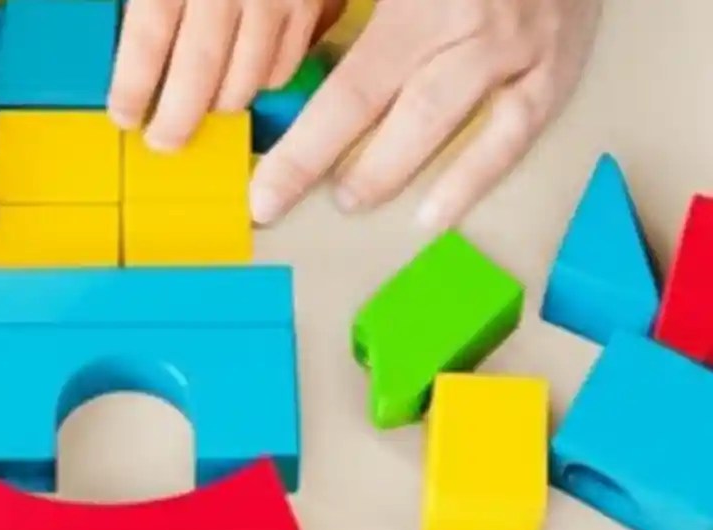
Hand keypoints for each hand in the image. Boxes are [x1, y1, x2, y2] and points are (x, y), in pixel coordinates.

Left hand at [108, 0, 345, 149]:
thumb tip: (97, 18)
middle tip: (163, 140)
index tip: (123, 115)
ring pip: (249, 75)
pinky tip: (247, 78)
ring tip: (203, 113)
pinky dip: (267, 75)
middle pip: (201, 74)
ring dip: (223, 103)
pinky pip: (291, 54)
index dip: (134, 91)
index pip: (148, 45)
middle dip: (178, 119)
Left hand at [250, 0, 603, 229]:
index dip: (304, 149)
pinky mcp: (559, 66)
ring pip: (447, 120)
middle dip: (327, 159)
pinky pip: (516, 132)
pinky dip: (475, 178)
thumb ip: (346, 3)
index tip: (265, 192)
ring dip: (393, 169)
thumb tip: (292, 50)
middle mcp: (468, 27)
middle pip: (389, 108)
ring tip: (349, 201)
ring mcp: (517, 48)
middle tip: (280, 199)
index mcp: (419, 3)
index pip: (349, 90)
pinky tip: (436, 214)